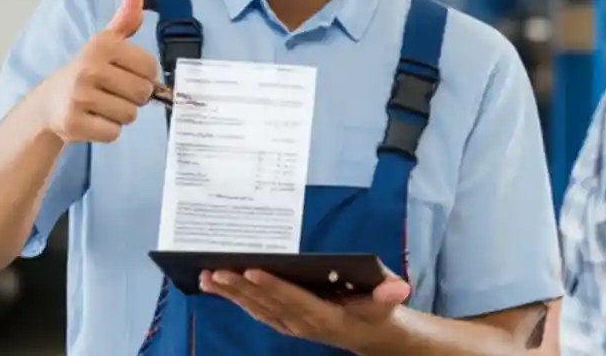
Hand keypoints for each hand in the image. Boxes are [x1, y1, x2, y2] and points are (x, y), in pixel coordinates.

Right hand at [41, 0, 157, 143]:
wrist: (48, 103)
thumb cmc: (87, 72)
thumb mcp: (105, 44)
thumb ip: (124, 22)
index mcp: (102, 45)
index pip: (151, 67)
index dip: (145, 76)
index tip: (126, 75)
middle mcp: (88, 67)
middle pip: (143, 93)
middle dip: (134, 98)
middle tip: (113, 93)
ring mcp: (78, 96)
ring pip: (129, 115)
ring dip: (120, 115)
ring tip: (101, 106)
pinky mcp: (72, 122)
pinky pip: (113, 133)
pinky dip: (107, 131)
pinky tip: (92, 120)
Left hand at [199, 264, 411, 351]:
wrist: (373, 336)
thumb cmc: (379, 311)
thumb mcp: (388, 302)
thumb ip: (389, 295)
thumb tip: (398, 289)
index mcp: (325, 318)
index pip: (294, 299)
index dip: (272, 286)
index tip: (251, 270)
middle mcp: (302, 324)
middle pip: (267, 303)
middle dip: (240, 287)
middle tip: (215, 270)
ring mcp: (290, 325)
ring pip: (256, 308)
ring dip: (231, 294)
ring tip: (207, 277)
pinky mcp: (284, 321)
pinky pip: (256, 310)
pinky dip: (236, 298)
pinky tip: (218, 286)